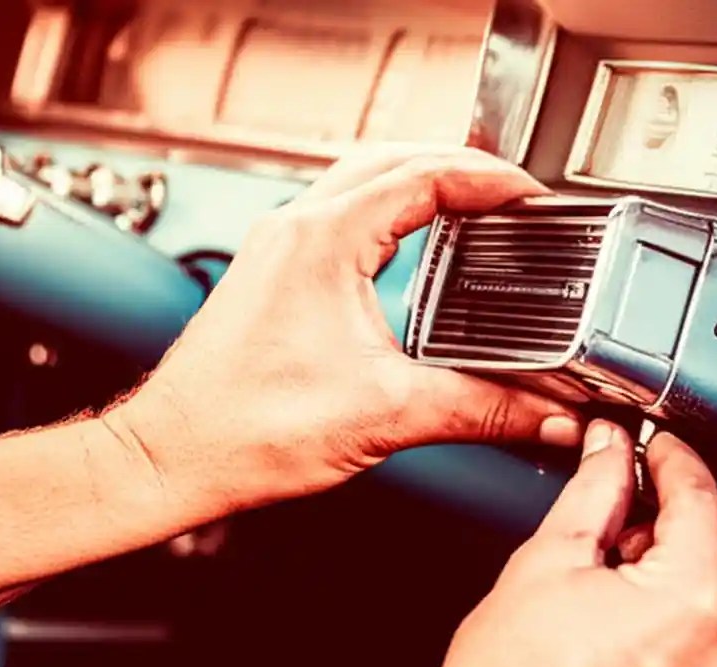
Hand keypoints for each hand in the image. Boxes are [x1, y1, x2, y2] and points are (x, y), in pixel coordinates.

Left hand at [104, 145, 582, 516]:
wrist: (171, 457)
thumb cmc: (243, 430)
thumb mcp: (386, 414)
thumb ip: (480, 409)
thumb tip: (546, 412)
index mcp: (323, 240)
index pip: (424, 176)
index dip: (488, 179)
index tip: (531, 195)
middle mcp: (296, 230)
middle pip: (393, 160)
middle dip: (461, 165)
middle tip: (511, 190)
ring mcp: (278, 247)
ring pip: (360, 177)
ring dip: (420, 178)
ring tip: (471, 198)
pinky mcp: (272, 272)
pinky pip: (338, 210)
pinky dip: (386, 206)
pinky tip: (407, 238)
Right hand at [408, 421, 716, 666]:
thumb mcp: (549, 560)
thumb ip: (596, 491)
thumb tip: (612, 450)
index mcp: (690, 606)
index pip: (702, 500)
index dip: (673, 459)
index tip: (654, 446)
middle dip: (681, 508)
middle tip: (629, 496)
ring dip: (687, 557)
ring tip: (620, 561)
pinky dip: (690, 606)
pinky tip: (635, 603)